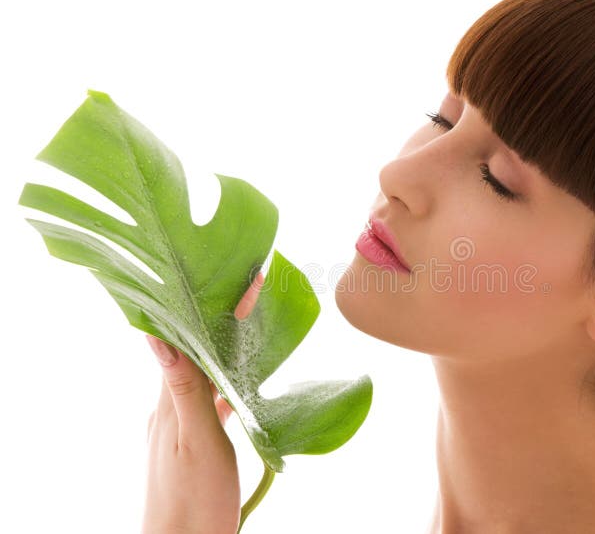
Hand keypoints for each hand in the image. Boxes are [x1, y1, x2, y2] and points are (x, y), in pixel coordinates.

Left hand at [141, 272, 264, 533]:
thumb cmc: (193, 500)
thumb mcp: (196, 442)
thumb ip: (183, 390)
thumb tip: (156, 336)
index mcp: (168, 404)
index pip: (185, 342)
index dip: (205, 310)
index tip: (236, 281)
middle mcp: (169, 410)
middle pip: (194, 355)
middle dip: (217, 324)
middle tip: (248, 295)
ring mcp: (180, 427)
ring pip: (203, 378)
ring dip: (223, 353)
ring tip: (251, 331)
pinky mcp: (194, 445)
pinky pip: (211, 404)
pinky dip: (227, 388)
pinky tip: (243, 389)